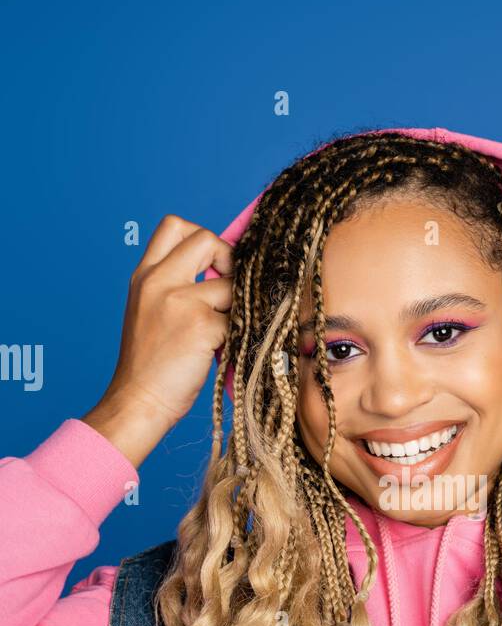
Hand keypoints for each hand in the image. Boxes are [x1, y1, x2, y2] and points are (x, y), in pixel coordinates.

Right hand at [83, 216, 233, 465]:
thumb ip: (177, 285)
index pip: (174, 225)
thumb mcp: (151, 310)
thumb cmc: (151, 363)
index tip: (212, 264)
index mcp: (146, 275)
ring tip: (221, 331)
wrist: (139, 401)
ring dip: (236, 308)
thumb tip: (227, 268)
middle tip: (228, 290)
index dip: (202, 236)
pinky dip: (238, 334)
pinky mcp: (202, 326)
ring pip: (232, 285)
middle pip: (206, 239)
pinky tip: (223, 349)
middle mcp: (159, 281)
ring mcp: (180, 302)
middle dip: (228, 259)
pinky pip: (239, 319)